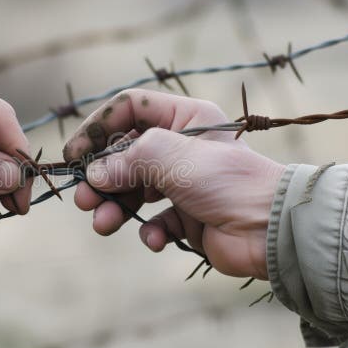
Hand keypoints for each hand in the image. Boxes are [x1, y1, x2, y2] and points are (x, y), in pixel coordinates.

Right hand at [62, 89, 284, 278]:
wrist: (272, 230)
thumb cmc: (228, 181)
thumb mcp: (172, 157)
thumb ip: (127, 160)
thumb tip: (94, 175)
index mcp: (185, 118)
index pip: (129, 109)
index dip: (98, 127)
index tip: (76, 154)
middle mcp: (182, 147)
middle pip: (124, 155)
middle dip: (101, 178)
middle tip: (84, 199)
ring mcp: (184, 183)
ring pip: (134, 191)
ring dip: (115, 208)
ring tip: (103, 224)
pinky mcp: (188, 217)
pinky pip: (156, 221)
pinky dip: (150, 231)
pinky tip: (156, 238)